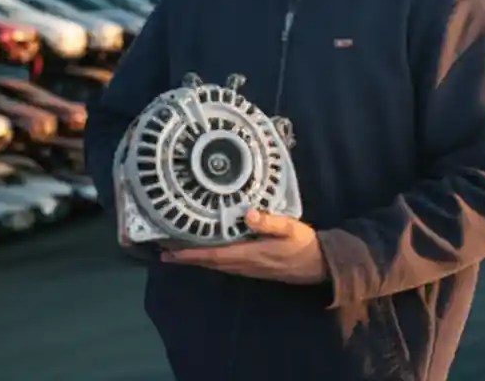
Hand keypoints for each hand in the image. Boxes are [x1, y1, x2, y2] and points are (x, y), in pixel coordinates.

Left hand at [160, 209, 328, 284]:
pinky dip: (210, 260)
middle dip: (186, 258)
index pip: (214, 255)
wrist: (321, 265)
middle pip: (210, 262)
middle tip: (163, 252)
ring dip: (196, 260)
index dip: (191, 254)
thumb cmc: (305, 244)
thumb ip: (269, 221)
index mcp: (251, 254)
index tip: (171, 252)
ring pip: (216, 265)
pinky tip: (204, 254)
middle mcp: (245, 265)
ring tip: (177, 253)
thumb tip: (247, 214)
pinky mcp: (253, 268)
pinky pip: (225, 265)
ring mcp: (248, 269)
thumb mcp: (291, 228)